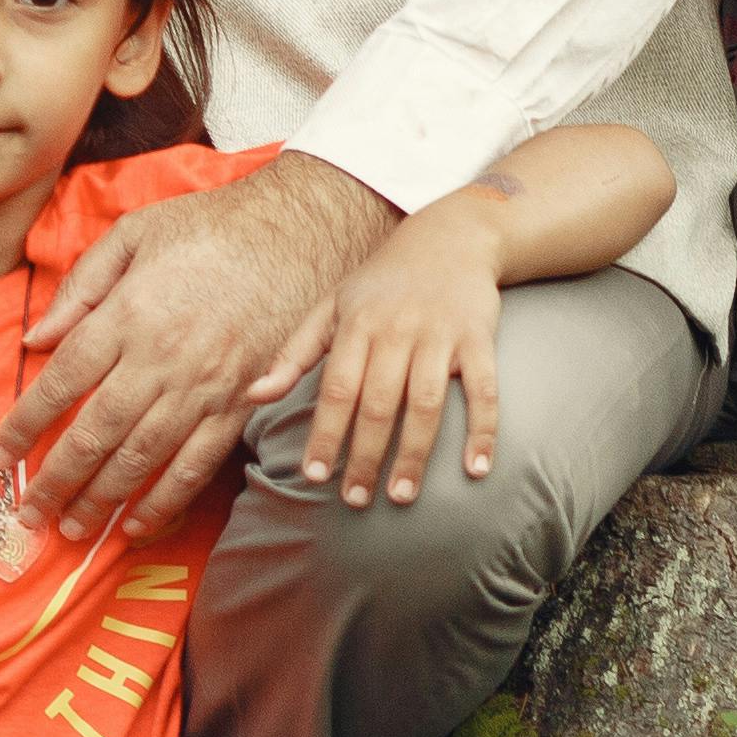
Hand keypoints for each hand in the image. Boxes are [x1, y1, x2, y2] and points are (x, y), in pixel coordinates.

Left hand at [0, 152, 401, 536]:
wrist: (299, 232)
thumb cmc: (211, 227)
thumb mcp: (134, 232)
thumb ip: (81, 286)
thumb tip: (36, 338)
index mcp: (128, 314)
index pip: (61, 382)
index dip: (26, 425)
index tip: (1, 454)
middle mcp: (160, 359)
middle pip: (95, 433)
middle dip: (56, 481)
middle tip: (27, 513)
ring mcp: (203, 387)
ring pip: (142, 458)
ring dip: (102, 500)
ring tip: (71, 528)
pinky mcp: (239, 404)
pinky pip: (197, 464)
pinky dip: (166, 501)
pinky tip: (138, 524)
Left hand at [248, 200, 510, 504]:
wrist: (452, 236)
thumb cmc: (383, 280)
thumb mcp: (332, 306)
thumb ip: (294, 354)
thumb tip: (253, 396)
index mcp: (357, 325)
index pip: (337, 389)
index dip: (325, 434)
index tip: (316, 477)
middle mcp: (397, 331)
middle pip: (379, 403)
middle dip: (365, 456)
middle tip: (355, 500)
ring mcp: (440, 335)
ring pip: (426, 403)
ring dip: (413, 453)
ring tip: (401, 496)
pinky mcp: (479, 339)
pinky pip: (484, 390)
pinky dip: (483, 431)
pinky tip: (476, 469)